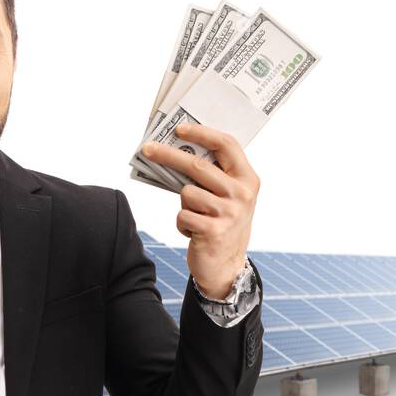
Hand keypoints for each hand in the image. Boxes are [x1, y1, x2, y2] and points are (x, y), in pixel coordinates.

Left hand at [141, 123, 258, 298]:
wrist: (226, 266)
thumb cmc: (221, 224)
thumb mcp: (225, 197)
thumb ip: (211, 176)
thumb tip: (175, 153)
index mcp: (248, 179)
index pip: (227, 145)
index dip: (202, 133)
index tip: (179, 129)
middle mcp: (242, 193)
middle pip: (198, 165)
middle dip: (168, 155)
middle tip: (147, 148)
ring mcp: (230, 212)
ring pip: (187, 192)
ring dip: (184, 205)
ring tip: (196, 218)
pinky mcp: (214, 231)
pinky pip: (182, 214)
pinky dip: (182, 223)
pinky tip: (194, 232)